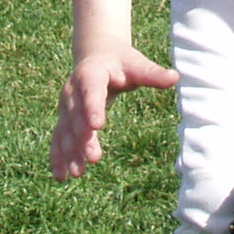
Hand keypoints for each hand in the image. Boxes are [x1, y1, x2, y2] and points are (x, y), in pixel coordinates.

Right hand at [51, 43, 177, 180]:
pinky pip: (59, 138)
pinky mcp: (64, 118)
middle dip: (83, 137)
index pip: (91, 90)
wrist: (97, 55)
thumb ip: (153, 74)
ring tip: (78, 173)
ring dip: (69, 151)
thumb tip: (175, 77)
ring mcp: (66, 106)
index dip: (93, 107)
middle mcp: (73, 90)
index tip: (97, 125)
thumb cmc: (121, 62)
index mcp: (91, 74)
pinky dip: (58, 156)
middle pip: (77, 115)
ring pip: (65, 130)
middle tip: (94, 157)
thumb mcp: (137, 65)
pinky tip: (61, 177)